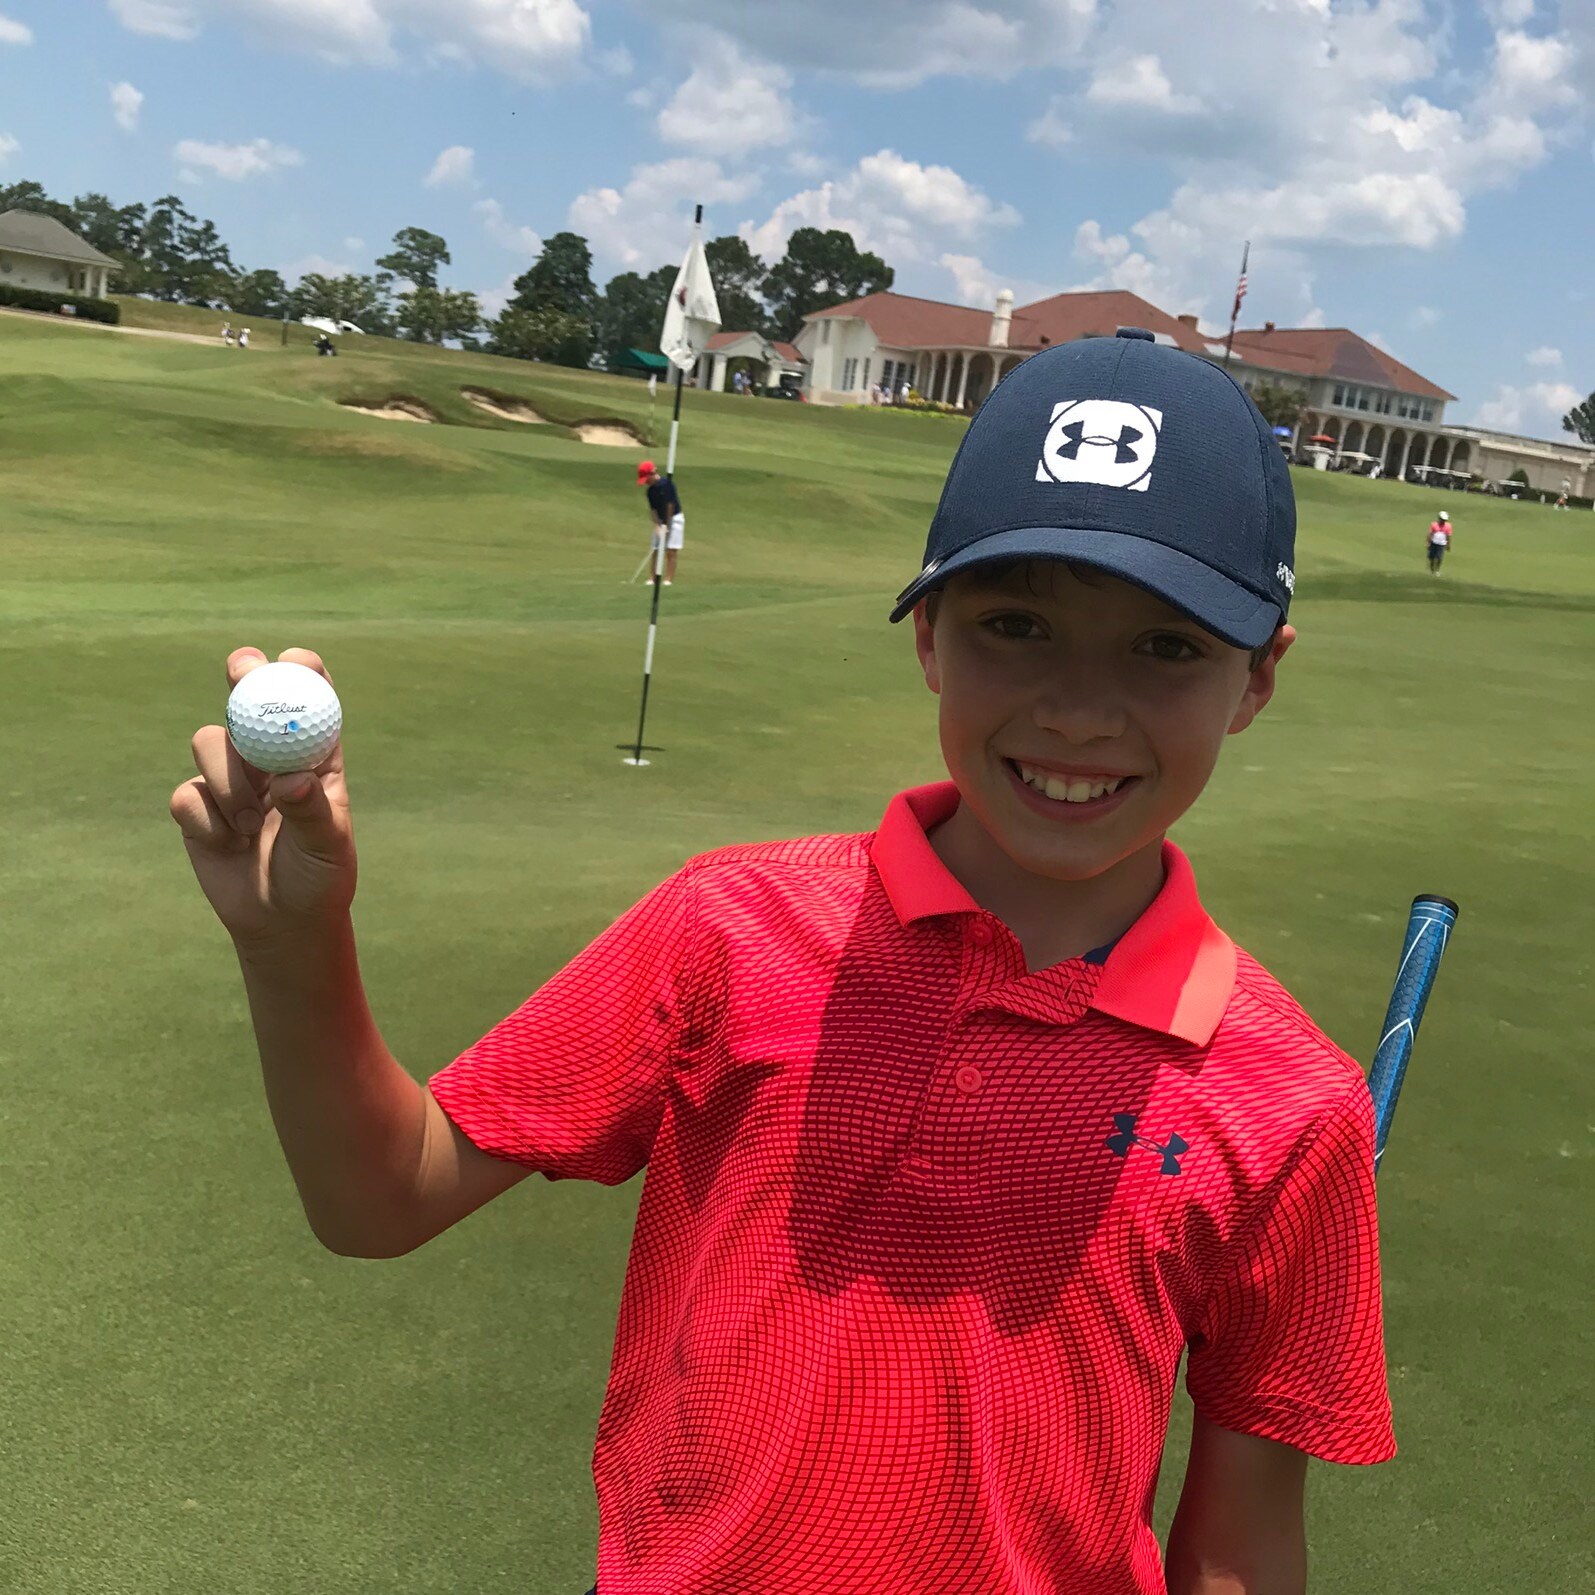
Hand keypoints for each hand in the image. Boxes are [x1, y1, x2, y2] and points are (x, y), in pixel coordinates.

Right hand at [169, 647, 356, 947]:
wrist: (282, 922)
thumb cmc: (319, 879)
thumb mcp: (327, 848)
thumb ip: (312, 812)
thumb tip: (292, 782)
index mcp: (314, 758)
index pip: (311, 702)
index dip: (301, 674)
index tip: (293, 661)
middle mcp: (270, 758)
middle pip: (250, 699)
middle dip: (244, 676)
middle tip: (242, 670)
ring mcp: (230, 778)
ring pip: (210, 742)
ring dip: (228, 782)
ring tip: (250, 824)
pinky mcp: (198, 804)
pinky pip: (187, 793)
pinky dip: (206, 821)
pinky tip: (229, 845)